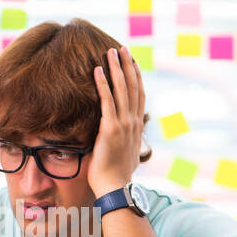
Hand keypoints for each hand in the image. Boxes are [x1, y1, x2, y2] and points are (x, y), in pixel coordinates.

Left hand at [88, 46, 145, 198]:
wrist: (115, 187)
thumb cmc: (117, 175)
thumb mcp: (127, 155)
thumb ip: (127, 143)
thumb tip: (128, 143)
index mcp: (137, 127)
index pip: (139, 95)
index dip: (136, 77)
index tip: (132, 62)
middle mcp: (133, 122)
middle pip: (133, 87)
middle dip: (127, 65)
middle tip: (122, 48)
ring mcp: (123, 124)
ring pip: (121, 89)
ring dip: (115, 68)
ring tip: (110, 52)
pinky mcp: (110, 129)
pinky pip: (107, 101)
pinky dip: (102, 84)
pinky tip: (97, 70)